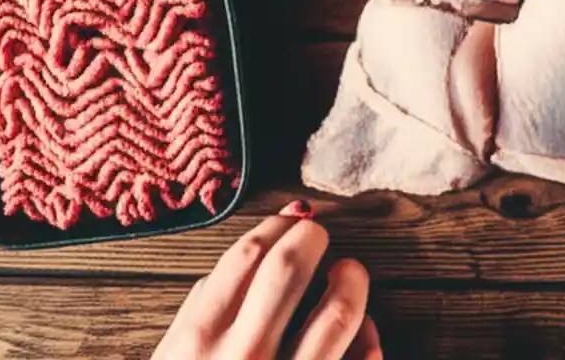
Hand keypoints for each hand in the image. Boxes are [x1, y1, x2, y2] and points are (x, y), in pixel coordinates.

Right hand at [152, 201, 381, 359]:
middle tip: (319, 235)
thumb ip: (197, 313)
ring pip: (338, 313)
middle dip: (312, 238)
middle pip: (289, 266)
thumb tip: (239, 264)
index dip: (277, 225)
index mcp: (196, 339)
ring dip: (351, 282)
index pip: (246, 256)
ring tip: (349, 272)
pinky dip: (368, 339)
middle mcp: (242, 357)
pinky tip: (363, 330)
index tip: (293, 218)